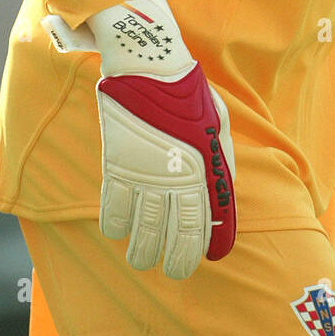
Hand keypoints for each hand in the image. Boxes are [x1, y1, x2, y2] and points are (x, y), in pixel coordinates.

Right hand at [42, 0, 235, 277]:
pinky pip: (112, 207)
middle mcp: (175, 175)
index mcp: (203, 167)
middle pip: (173, 233)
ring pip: (141, 228)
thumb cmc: (188, 91)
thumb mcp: (216, 124)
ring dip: (142, 250)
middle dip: (174, 260)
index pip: (203, 221)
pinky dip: (114, 225)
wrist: (148, 63)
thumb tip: (222, 191)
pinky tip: (118, 233)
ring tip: (142, 260)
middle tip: (172, 272)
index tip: (204, 260)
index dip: (204, 245)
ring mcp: (144, 172)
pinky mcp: (117, 163)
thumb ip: (219, 160)